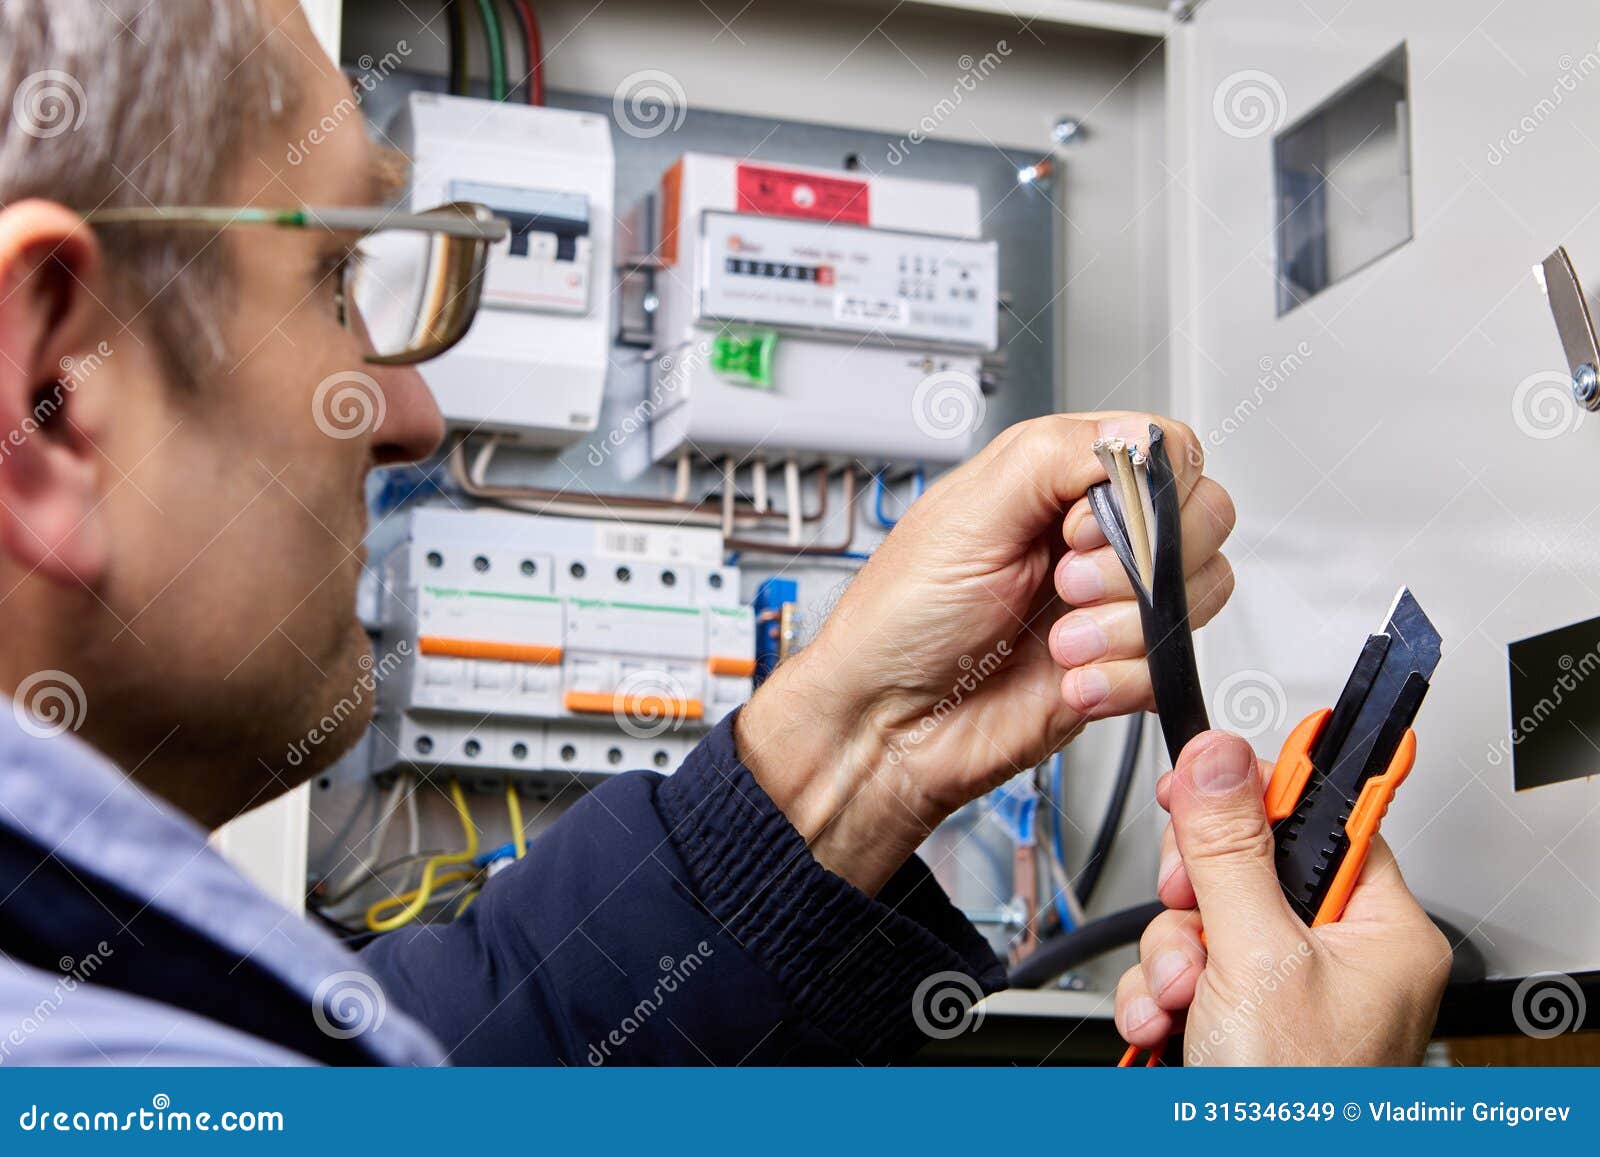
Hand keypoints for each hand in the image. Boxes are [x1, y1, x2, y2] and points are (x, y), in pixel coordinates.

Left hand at [735, 413, 1234, 893]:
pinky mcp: (1120, 669)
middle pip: (1202, 518)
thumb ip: (1054, 458)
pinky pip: (1173, 665)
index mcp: (1054, 482)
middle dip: (1140, 562)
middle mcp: (1091, 538)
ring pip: (1199, 592)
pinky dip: (1124, 680)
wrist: (882, 729)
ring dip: (1127, 626)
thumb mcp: (966, 516)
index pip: (1165, 454)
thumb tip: (1140, 436)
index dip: (1142, 492)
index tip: (1075, 530)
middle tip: (1065, 585)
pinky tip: (1069, 681)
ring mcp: (1111, 605)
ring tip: (1060, 643)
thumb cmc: (897, 622)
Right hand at [1114, 731, 1450, 1064]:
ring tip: (1180, 999)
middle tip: (1190, 911)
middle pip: (1243, 864)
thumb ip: (1230, 849)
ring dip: (1167, 956)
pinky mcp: (1228, 1017)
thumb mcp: (1257, 958)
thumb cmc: (1293, 1105)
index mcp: (1380, 933)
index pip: (1322, 819)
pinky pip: (1177, 967)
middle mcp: (1335, 958)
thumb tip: (1219, 758)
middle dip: (1193, 897)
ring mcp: (1278, 991)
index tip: (1207, 766)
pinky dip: (1156, 992)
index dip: (1259, 791)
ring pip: (1197, 917)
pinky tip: (1164, 1023)